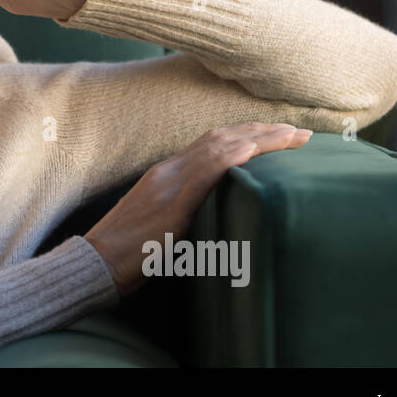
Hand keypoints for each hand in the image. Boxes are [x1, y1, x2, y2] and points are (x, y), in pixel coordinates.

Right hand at [83, 123, 313, 296]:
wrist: (95, 264)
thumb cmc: (127, 253)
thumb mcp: (163, 224)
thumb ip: (189, 210)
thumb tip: (221, 214)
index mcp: (168, 174)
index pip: (214, 143)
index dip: (250, 134)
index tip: (282, 134)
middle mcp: (168, 171)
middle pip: (222, 137)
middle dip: (264, 132)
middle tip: (301, 132)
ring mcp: (167, 184)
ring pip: (218, 148)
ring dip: (259, 139)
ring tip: (292, 136)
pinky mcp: (169, 204)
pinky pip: (202, 173)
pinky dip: (229, 157)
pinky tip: (253, 150)